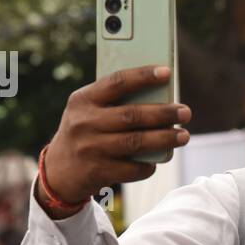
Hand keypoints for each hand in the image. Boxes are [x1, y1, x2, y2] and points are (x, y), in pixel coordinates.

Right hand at [39, 65, 191, 215]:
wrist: (59, 171)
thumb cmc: (85, 132)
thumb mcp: (88, 111)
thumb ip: (114, 102)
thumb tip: (160, 96)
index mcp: (83, 100)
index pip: (117, 82)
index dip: (143, 76)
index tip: (167, 72)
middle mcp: (85, 122)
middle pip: (132, 115)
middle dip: (163, 113)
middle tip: (185, 112)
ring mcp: (91, 148)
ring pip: (136, 142)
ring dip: (165, 139)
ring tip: (183, 135)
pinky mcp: (98, 172)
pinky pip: (132, 168)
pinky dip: (149, 165)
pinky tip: (160, 159)